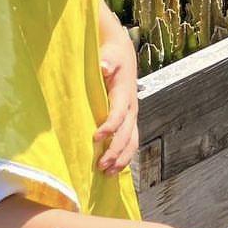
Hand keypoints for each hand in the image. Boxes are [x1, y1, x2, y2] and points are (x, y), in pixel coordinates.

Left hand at [96, 11, 138, 175]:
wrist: (122, 54)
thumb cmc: (111, 55)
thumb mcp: (108, 54)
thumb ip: (106, 61)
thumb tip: (103, 67)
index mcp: (124, 93)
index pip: (119, 114)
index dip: (109, 127)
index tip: (95, 137)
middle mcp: (132, 107)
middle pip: (126, 134)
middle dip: (114, 151)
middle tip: (100, 165)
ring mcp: (132, 115)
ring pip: (131, 142)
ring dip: (121, 158)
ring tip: (107, 173)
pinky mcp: (130, 120)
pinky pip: (130, 142)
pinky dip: (124, 156)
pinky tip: (114, 169)